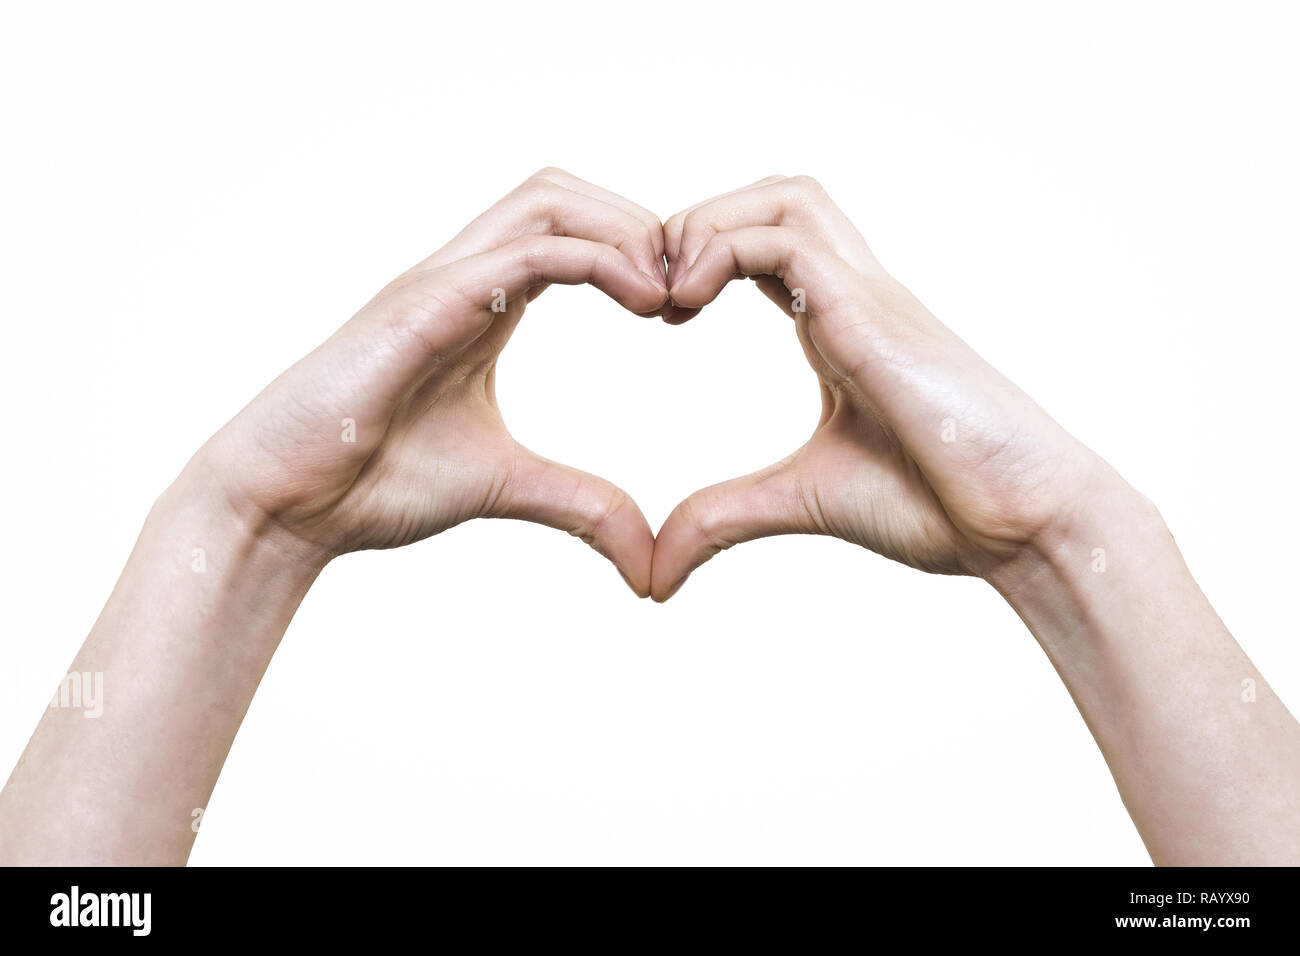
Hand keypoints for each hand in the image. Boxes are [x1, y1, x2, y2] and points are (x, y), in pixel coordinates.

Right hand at [198, 169, 668, 594]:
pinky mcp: (421, 306)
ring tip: (667, 297)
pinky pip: (522, 254)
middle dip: (640, 223)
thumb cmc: (372, 483)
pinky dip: (593, 261)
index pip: (573, 232)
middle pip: (565, 193)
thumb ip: (582, 506)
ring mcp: (439, 284)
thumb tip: (649, 564)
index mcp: (484, 303)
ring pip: (546, 200)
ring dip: (623, 230)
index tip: (685, 312)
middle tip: (688, 293)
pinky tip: (638, 303)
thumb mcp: (507, 486)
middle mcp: (463, 278)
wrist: (283, 504)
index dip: (638, 253)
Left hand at [651, 175, 1118, 599]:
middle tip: (653, 292)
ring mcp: (870, 298)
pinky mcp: (874, 314)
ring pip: (786, 197)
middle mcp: (855, 297)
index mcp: (840, 327)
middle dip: (699, 221)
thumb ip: (724, 518)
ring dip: (709, 224)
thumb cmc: (937, 507)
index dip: (700, 258)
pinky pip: (788, 241)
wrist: (1025, 525)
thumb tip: (654, 576)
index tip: (660, 315)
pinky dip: (723, 251)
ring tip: (670, 294)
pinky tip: (689, 305)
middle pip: (776, 198)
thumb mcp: (801, 502)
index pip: (765, 248)